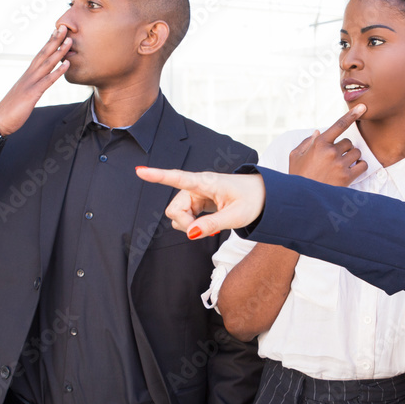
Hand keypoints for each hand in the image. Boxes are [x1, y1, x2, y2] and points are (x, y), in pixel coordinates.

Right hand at [0, 25, 70, 136]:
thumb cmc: (11, 109)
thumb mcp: (24, 94)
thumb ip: (32, 86)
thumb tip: (38, 83)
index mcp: (27, 75)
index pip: (39, 55)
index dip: (48, 43)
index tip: (56, 31)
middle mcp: (29, 75)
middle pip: (43, 54)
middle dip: (55, 40)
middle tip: (65, 27)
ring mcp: (30, 83)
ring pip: (47, 63)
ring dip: (59, 51)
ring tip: (70, 40)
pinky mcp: (32, 93)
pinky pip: (48, 80)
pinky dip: (58, 71)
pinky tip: (67, 63)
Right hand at [134, 167, 265, 237]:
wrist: (265, 196)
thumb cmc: (253, 200)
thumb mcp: (236, 216)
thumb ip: (212, 224)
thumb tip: (191, 233)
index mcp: (206, 182)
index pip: (178, 178)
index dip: (158, 176)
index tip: (139, 170)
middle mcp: (197, 186)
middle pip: (174, 208)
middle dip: (184, 224)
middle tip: (205, 231)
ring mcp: (197, 194)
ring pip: (178, 214)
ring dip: (189, 225)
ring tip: (211, 226)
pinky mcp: (198, 201)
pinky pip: (185, 216)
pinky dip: (193, 224)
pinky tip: (208, 224)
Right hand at [289, 105, 366, 185]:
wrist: (303, 199)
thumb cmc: (298, 177)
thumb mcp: (295, 157)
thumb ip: (306, 142)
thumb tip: (318, 131)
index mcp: (319, 144)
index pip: (338, 125)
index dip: (351, 115)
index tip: (362, 108)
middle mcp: (330, 152)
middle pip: (349, 142)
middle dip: (344, 149)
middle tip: (336, 158)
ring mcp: (340, 164)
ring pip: (356, 153)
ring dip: (352, 157)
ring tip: (342, 165)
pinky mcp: (347, 177)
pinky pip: (362, 165)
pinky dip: (360, 167)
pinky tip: (351, 171)